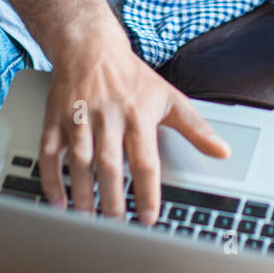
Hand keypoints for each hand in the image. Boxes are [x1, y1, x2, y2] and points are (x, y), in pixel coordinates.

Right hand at [39, 14, 230, 224]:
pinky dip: (51, 179)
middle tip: (115, 225)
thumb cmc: (131, 76)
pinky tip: (58, 201)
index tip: (148, 218)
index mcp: (137, 115)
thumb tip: (223, 151)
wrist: (90, 46)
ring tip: (88, 220)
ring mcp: (79, 118)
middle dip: (112, 199)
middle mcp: (108, 117)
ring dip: (82, 194)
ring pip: (79, 162)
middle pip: (110, 165)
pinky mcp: (55, 118)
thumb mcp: (168, 98)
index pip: (145, 160)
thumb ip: (196, 128)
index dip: (147, 192)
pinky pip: (50, 153)